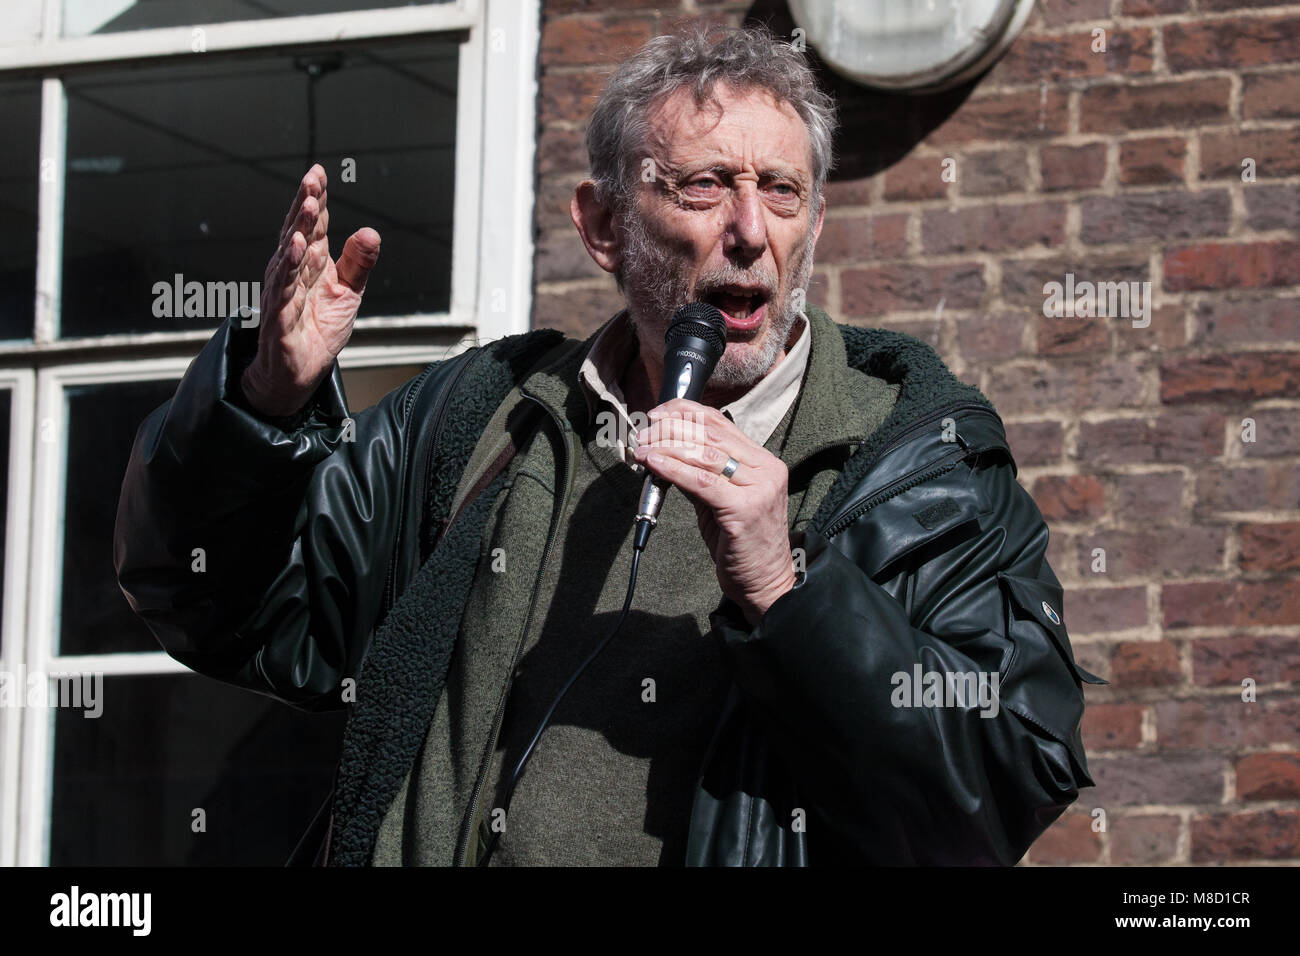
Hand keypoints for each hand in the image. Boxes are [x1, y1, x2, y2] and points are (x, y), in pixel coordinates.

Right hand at [241, 164, 380, 417]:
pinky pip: (282, 290)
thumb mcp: (348, 292)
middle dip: (305, 204)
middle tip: (312, 179)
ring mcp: (282, 293)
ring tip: (308, 206)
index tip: (320, 172)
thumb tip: (372, 231)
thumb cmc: (318, 329)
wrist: (298, 373)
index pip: (313, 226)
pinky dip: (288, 269)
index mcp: (309, 263)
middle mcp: (291, 272)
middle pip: (297, 232)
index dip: (317, 199)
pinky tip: (294, 248)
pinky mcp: (279, 318)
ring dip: (297, 229)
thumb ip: (359, 262)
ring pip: (288, 255)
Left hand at [633, 398, 796, 625]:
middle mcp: (766, 469)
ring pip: (705, 455)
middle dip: (670, 429)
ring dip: (667, 447)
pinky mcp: (745, 509)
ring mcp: (758, 488)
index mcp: (763, 461)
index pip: (720, 422)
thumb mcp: (720, 499)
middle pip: (711, 434)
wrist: (765, 582)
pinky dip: (673, 469)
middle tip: (644, 433)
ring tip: (643, 448)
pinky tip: (654, 464)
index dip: (684, 412)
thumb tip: (664, 453)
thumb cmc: (742, 543)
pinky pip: (701, 482)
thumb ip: (700, 474)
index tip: (657, 414)